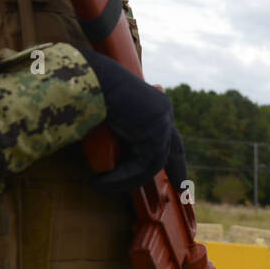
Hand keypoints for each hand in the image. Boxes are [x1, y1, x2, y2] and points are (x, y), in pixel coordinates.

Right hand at [80, 49, 182, 192]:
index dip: (174, 158)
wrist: (88, 78)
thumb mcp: (108, 114)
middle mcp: (163, 111)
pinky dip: (119, 178)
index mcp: (154, 104)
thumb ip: (120, 132)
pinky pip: (141, 165)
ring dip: (123, 180)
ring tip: (98, 184)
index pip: (170, 135)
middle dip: (177, 172)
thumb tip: (110, 159)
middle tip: (180, 191)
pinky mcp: (154, 131)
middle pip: (174, 149)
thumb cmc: (89, 92)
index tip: (180, 179)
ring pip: (151, 163)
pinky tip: (98, 181)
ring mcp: (161, 120)